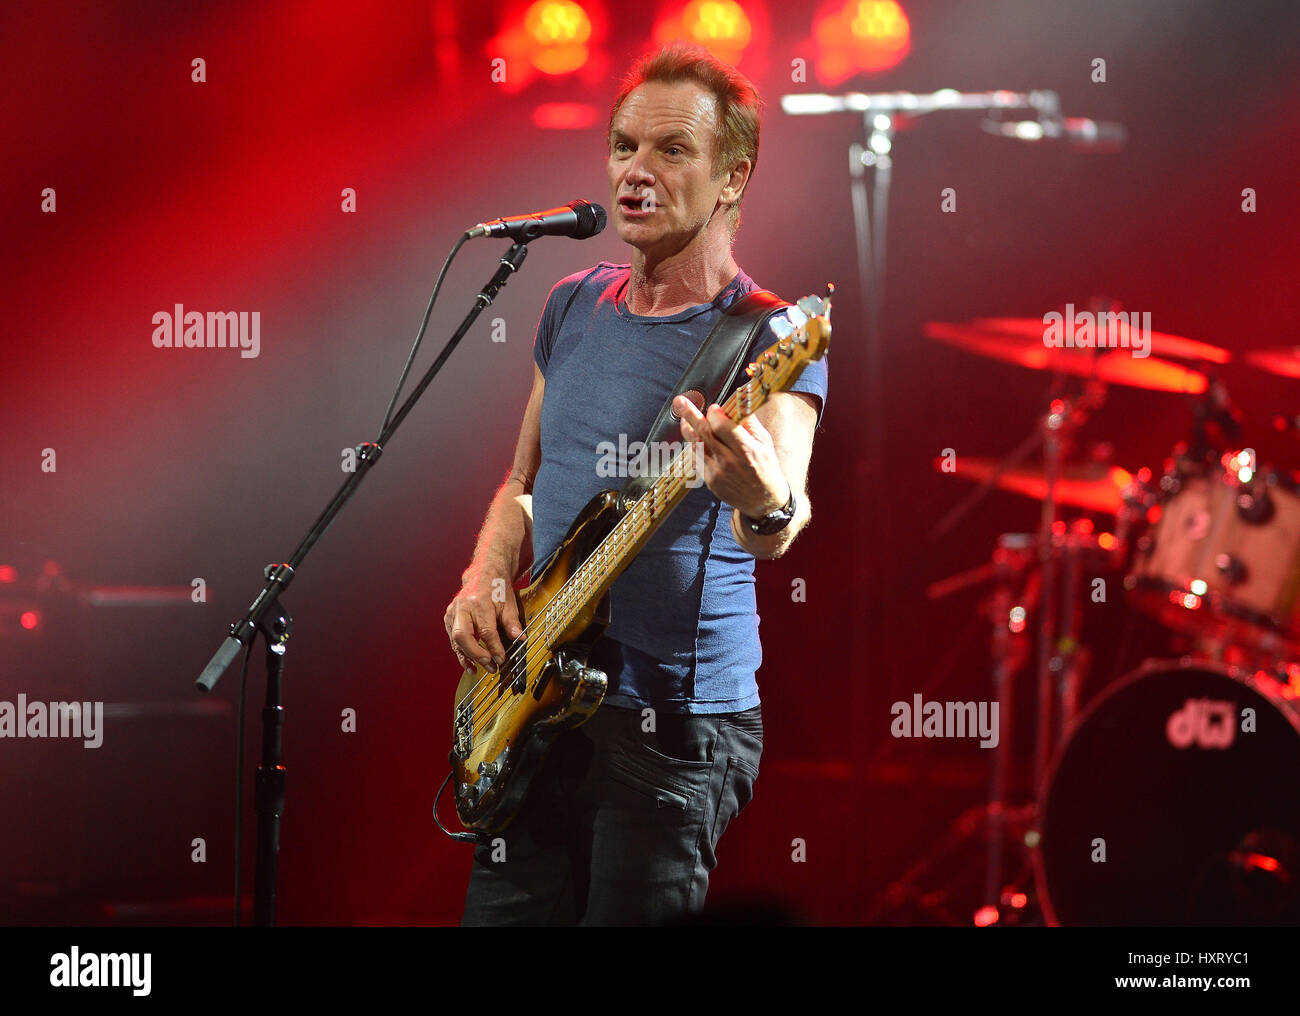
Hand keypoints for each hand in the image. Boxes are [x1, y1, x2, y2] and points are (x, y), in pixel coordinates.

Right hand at [443, 562, 522, 673]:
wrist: (484, 573)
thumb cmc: (496, 588)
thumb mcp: (509, 602)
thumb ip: (512, 622)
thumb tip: (520, 638)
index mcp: (478, 601)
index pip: (485, 629)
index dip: (494, 647)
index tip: (502, 658)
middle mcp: (462, 607)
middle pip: (463, 635)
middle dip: (476, 654)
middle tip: (490, 665)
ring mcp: (453, 613)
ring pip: (455, 640)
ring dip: (467, 657)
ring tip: (480, 670)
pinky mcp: (449, 619)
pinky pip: (453, 640)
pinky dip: (461, 653)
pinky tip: (470, 665)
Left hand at [674, 397, 790, 517]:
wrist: (764, 502)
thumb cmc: (767, 469)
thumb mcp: (765, 443)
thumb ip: (750, 424)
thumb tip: (737, 404)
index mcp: (746, 450)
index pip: (722, 426)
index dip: (714, 414)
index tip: (714, 408)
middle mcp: (729, 462)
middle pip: (704, 433)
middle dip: (690, 414)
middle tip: (679, 401)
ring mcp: (717, 473)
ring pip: (696, 446)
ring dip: (688, 430)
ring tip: (683, 418)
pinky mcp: (710, 482)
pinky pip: (697, 459)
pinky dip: (694, 446)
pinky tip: (694, 438)